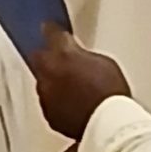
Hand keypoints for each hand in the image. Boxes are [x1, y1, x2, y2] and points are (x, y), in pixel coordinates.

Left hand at [29, 25, 129, 141]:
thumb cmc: (111, 93)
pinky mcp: (49, 115)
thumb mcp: (104, 63)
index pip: (50, 34)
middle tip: (62, 63)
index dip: (50, 31)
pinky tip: (72, 104)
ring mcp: (46, 95)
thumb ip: (83, 55)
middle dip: (48, 59)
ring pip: (43, 83)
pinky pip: (49, 103)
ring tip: (73, 89)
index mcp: (63, 53)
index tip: (49, 29)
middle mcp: (49, 73)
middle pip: (39, 59)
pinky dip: (57, 102)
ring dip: (53, 82)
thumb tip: (78, 56)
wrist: (108, 122)